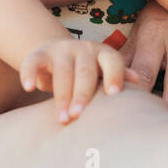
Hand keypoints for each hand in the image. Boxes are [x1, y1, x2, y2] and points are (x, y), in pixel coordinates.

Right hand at [20, 37, 141, 123]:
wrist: (57, 53)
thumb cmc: (89, 71)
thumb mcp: (104, 71)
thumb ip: (119, 76)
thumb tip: (139, 82)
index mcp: (103, 53)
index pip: (112, 61)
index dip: (114, 76)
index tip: (113, 94)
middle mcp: (83, 48)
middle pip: (85, 71)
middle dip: (82, 95)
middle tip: (78, 116)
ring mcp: (61, 50)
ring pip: (62, 71)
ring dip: (61, 95)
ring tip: (62, 118)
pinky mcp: (40, 53)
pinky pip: (33, 62)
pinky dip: (29, 73)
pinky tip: (28, 87)